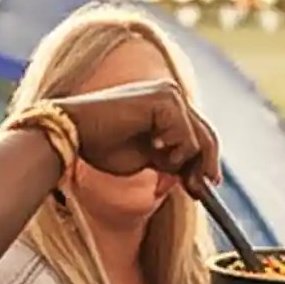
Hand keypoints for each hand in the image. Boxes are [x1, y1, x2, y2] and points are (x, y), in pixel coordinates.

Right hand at [54, 79, 219, 195]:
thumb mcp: (146, 158)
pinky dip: (172, 151)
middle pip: (205, 134)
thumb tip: (196, 177)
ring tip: (153, 154)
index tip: (210, 182)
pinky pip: (186, 138)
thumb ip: (171, 161)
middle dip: (204, 166)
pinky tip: (150, 144)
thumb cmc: (102, 145)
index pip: (198, 132)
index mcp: (167, 104)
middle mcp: (172, 94)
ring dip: (178, 159)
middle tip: (201, 189)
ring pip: (198, 140)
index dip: (207, 158)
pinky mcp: (166, 100)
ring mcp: (170, 94)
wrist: (74, 134)